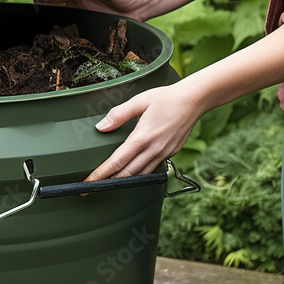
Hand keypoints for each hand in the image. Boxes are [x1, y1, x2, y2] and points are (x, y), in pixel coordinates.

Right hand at [33, 0, 146, 20]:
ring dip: (50, 19)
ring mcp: (81, 15)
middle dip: (43, 7)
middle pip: (54, 6)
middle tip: (36, 9)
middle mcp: (77, 3)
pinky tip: (56, 35)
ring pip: (61, 17)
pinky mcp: (88, 25)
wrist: (137, 7)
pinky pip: (72, 28)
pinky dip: (63, 31)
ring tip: (40, 22)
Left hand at [86, 83, 205, 181]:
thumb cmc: (166, 98)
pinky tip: (133, 169)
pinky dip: (140, 172)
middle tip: (94, 185)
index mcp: (142, 137)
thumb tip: (101, 127)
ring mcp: (164, 153)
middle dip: (109, 181)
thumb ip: (118, 115)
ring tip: (110, 181)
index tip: (89, 182)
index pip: (117, 162)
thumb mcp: (138, 101)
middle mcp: (154, 149)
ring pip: (141, 174)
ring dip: (125, 179)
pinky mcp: (171, 153)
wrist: (195, 99)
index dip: (101, 174)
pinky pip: (153, 168)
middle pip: (127, 174)